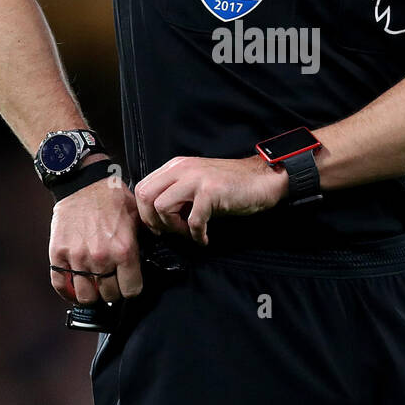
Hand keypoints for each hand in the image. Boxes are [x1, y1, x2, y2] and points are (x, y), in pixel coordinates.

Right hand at [49, 175, 143, 303]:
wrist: (83, 183)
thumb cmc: (111, 198)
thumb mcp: (137, 218)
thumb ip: (144, 242)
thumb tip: (151, 260)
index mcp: (124, 250)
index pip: (131, 290)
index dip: (131, 288)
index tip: (128, 284)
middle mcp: (101, 257)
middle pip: (109, 295)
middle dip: (112, 292)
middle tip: (111, 283)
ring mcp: (78, 257)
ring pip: (85, 296)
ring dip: (91, 294)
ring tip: (94, 285)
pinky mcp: (58, 254)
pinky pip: (60, 284)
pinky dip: (67, 292)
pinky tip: (74, 288)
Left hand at [134, 154, 285, 244]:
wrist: (262, 180)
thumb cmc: (231, 185)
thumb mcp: (196, 183)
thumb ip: (176, 193)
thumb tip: (156, 218)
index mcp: (176, 166)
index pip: (142, 187)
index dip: (145, 212)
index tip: (158, 226)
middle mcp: (182, 168)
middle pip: (145, 196)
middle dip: (153, 221)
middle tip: (170, 232)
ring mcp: (196, 178)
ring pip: (162, 207)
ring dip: (173, 228)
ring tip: (189, 233)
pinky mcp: (210, 192)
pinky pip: (192, 221)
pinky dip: (197, 235)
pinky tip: (205, 238)